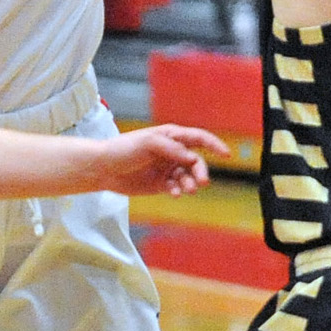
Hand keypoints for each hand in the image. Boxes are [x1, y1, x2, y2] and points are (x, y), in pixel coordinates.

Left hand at [100, 125, 229, 195]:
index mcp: (171, 136)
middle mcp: (173, 152)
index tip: (227, 155)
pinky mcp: (161, 184)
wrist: (103, 168)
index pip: (199, 138)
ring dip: (190, 183)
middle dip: (201, 170)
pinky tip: (172, 193)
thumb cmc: (123, 149)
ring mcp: (168, 168)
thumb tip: (193, 157)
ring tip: (186, 189)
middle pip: (197, 161)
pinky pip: (177, 188)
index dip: (214, 144)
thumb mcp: (147, 143)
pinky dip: (178, 191)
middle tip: (201, 182)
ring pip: (189, 176)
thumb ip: (171, 148)